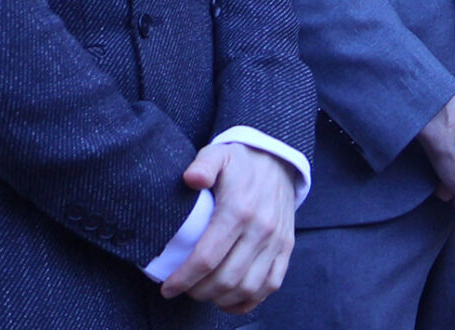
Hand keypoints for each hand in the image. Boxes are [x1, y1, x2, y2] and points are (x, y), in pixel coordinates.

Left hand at [159, 142, 295, 311]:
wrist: (279, 160)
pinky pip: (270, 285)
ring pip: (247, 287)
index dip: (183, 278)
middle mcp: (261, 228)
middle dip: (198, 291)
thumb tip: (191, 179)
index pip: (206, 257)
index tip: (167, 287)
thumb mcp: (218, 154)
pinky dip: (248, 300)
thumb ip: (203, 165)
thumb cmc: (241, 162)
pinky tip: (229, 299)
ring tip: (203, 293)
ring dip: (220, 298)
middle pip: (225, 278)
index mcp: (239, 209)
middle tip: (183, 289)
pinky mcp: (286, 247)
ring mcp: (276, 240)